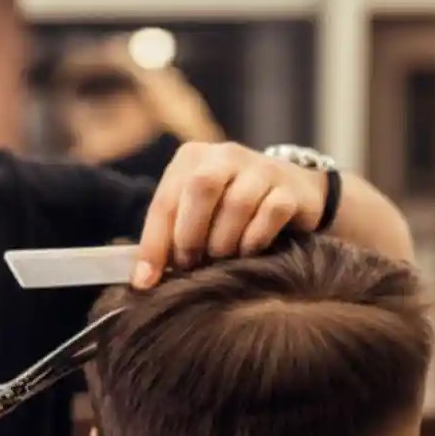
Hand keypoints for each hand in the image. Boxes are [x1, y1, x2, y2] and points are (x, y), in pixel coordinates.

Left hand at [133, 141, 326, 287]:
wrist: (291, 191)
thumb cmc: (227, 208)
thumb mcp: (193, 213)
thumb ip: (168, 236)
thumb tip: (142, 279)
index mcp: (191, 158)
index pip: (164, 201)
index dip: (153, 244)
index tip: (145, 281)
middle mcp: (225, 155)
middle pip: (200, 189)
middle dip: (190, 235)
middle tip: (191, 264)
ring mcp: (262, 167)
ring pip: (237, 204)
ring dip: (223, 241)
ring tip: (220, 257)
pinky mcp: (291, 187)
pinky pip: (271, 213)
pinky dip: (254, 239)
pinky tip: (248, 251)